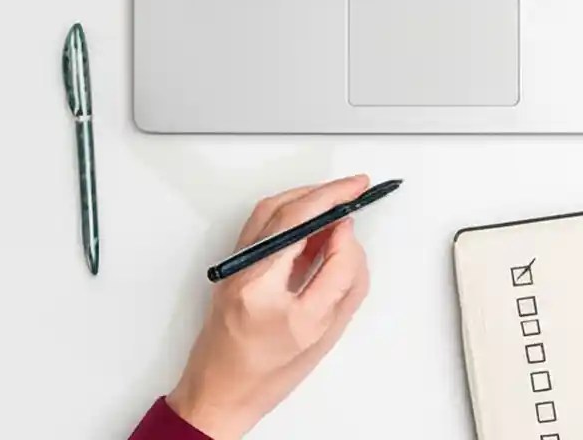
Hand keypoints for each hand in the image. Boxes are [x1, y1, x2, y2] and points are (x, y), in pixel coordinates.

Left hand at [167, 176, 372, 438]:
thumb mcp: (322, 330)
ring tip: (338, 203)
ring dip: (307, 198)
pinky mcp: (234, 266)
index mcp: (262, 286)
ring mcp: (234, 265)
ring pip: (271, 210)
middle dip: (325, 193)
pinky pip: (262, 224)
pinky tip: (313, 221)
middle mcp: (242, 268)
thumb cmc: (268, 373)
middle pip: (285, 208)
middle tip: (356, 189)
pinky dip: (291, 212)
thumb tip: (346, 234)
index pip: (302, 223)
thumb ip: (342, 277)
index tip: (360, 190)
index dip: (335, 200)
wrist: (221, 392)